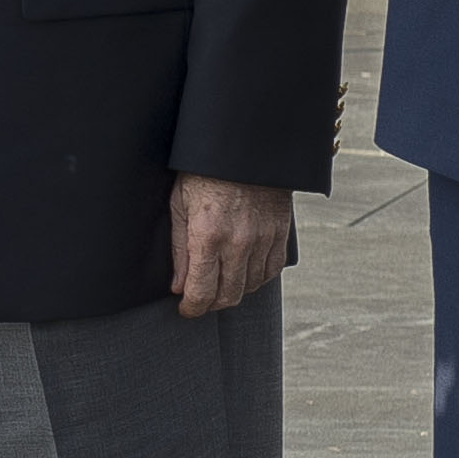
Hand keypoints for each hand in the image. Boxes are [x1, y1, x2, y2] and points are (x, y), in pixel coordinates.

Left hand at [168, 175, 293, 318]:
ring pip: (250, 286)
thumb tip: (179, 286)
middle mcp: (238, 242)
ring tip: (220, 282)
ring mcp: (262, 239)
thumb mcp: (180, 205)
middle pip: (227, 296)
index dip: (192, 308)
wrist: (244, 148)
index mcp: (208, 235)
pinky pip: (271, 270)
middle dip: (210, 304)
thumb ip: (179, 250)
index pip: (201, 292)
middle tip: (200, 299)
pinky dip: (257, 277)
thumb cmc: (204, 173)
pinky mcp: (279, 233)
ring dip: (233, 290)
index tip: (186, 309)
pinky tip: (244, 271)